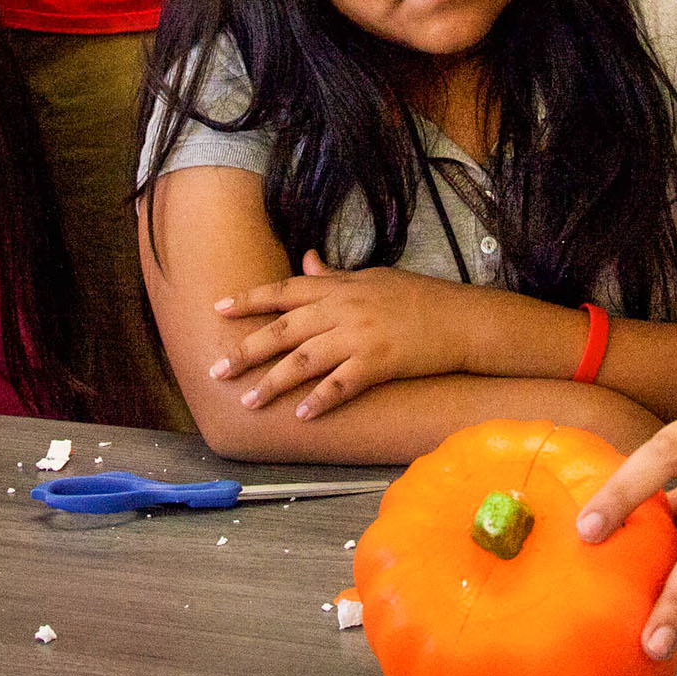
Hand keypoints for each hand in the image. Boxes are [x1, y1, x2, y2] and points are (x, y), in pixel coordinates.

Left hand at [210, 254, 473, 417]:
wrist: (460, 317)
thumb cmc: (417, 296)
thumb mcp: (372, 277)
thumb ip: (334, 275)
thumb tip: (305, 259)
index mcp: (340, 287)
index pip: (284, 291)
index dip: (249, 300)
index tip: (217, 310)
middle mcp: (343, 309)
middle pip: (284, 330)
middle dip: (246, 350)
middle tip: (216, 371)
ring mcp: (360, 336)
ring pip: (305, 360)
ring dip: (273, 383)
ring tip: (249, 402)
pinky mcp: (379, 362)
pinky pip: (341, 384)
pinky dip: (320, 400)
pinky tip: (301, 416)